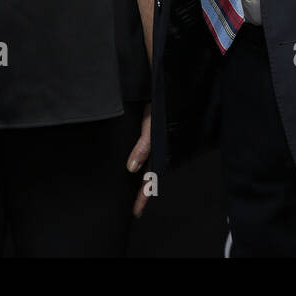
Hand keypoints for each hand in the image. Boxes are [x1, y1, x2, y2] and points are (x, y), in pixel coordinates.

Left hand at [126, 103, 152, 217]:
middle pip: (149, 176)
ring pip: (148, 167)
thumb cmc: (159, 102)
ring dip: (142, 181)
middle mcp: (156, 147)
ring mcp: (153, 141)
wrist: (164, 84)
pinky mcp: (148, 132)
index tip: (136, 211)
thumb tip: (132, 169)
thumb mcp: (151, 124)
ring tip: (132, 193)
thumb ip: (143, 146)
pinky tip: (133, 168)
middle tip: (134, 209)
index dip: (143, 196)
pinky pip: (145, 154)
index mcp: (159, 149)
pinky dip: (141, 165)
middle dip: (142, 193)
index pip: (150, 179)